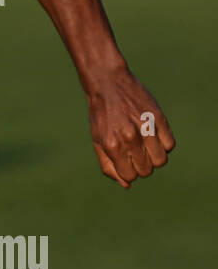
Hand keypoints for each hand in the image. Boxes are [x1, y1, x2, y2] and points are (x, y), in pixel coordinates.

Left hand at [87, 69, 174, 187]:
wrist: (109, 83)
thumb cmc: (101, 115)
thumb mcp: (98, 140)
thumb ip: (109, 165)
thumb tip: (127, 184)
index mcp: (113, 145)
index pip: (130, 176)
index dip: (128, 172)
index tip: (125, 162)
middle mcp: (130, 138)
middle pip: (146, 170)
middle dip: (141, 166)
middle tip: (135, 152)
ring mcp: (146, 128)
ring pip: (161, 160)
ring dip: (154, 158)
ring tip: (146, 146)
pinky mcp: (159, 118)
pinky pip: (170, 144)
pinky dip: (164, 145)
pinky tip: (154, 136)